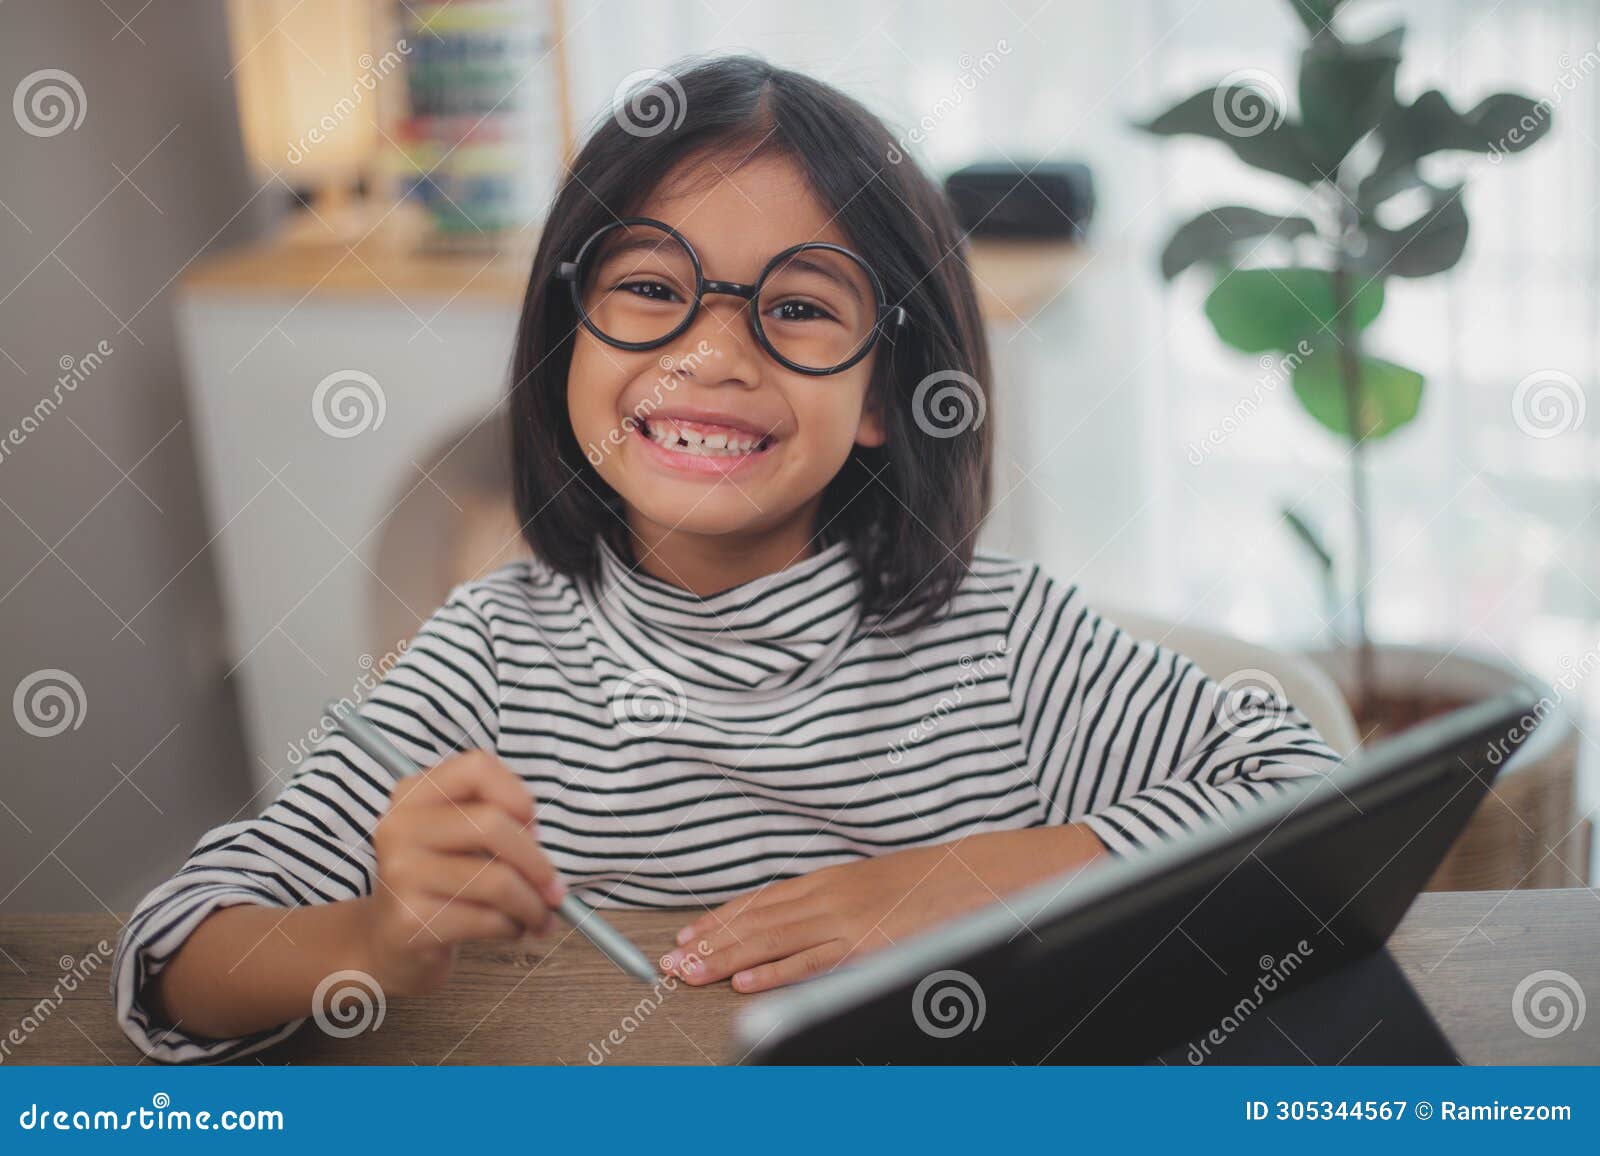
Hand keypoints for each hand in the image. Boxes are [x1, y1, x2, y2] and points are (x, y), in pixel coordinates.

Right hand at [361, 750, 564, 995]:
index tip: (534, 828)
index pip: (477, 768)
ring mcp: (401, 874)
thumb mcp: (455, 836)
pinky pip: (487, 920)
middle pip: (492, 825)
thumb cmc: (440, 881)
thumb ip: (494, 818)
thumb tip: (540, 841)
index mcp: (414, 794)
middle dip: (537, 862)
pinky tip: (511, 929)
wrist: (389, 941)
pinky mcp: (410, 920)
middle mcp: (400, 826)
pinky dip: (513, 927)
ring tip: (540, 916)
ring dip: (533, 904)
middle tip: (554, 889)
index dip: (518, 795)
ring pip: (496, 880)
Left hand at [660, 825, 1106, 993]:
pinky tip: (746, 984)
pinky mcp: (867, 944)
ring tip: (691, 972)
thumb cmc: (931, 884)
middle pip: (757, 920)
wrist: (983, 875)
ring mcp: (847, 920)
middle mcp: (830, 895)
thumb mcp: (874, 885)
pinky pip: (813, 962)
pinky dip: (776, 973)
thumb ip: (834, 902)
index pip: (761, 900)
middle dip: (710, 942)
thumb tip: (798, 923)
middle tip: (671, 962)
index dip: (721, 920)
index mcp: (830, 879)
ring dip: (727, 958)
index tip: (688, 935)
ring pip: (773, 940)